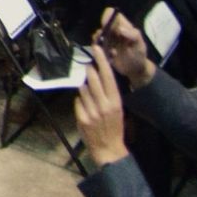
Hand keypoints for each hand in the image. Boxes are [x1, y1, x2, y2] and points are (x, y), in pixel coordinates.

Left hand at [75, 45, 128, 167]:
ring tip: (89, 93)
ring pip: (83, 89)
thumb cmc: (115, 127)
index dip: (101, 61)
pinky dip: (80, 101)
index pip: (108, 77)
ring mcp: (92, 111)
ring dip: (84, 87)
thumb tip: (100, 77)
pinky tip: (85, 107)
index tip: (96, 48)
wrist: (108, 148)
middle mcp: (104, 105)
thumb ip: (109, 94)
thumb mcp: (118, 110)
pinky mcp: (81, 117)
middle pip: (93, 79)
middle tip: (88, 65)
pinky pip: (78, 101)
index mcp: (116, 102)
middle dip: (89, 70)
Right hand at [94, 8, 156, 88]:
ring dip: (100, 42)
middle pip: (102, 24)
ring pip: (97, 34)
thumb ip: (133, 35)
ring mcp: (107, 39)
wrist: (135, 71)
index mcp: (124, 26)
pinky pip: (95, 44)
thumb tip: (120, 28)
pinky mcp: (103, 47)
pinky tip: (108, 55)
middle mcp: (114, 30)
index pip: (112, 13)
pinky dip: (99, 49)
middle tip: (106, 41)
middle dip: (102, 32)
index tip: (106, 26)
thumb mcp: (139, 46)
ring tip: (110, 51)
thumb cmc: (139, 56)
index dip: (107, 17)